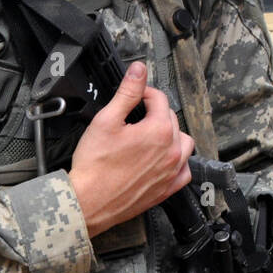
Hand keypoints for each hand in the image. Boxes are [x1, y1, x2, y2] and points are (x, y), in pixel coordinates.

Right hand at [68, 62, 195, 236]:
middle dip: (156, 112)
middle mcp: (172, 151)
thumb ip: (128, 92)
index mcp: (160, 131)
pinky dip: (178, 162)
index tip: (135, 95)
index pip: (160, 99)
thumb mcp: (107, 119)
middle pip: (172, 119)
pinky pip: (184, 171)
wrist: (87, 202)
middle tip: (136, 115)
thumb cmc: (95, 166)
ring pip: (184, 143)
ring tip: (152, 134)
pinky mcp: (167, 189)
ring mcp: (171, 172)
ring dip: (172, 134)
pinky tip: (164, 160)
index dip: (145, 93)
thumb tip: (139, 70)